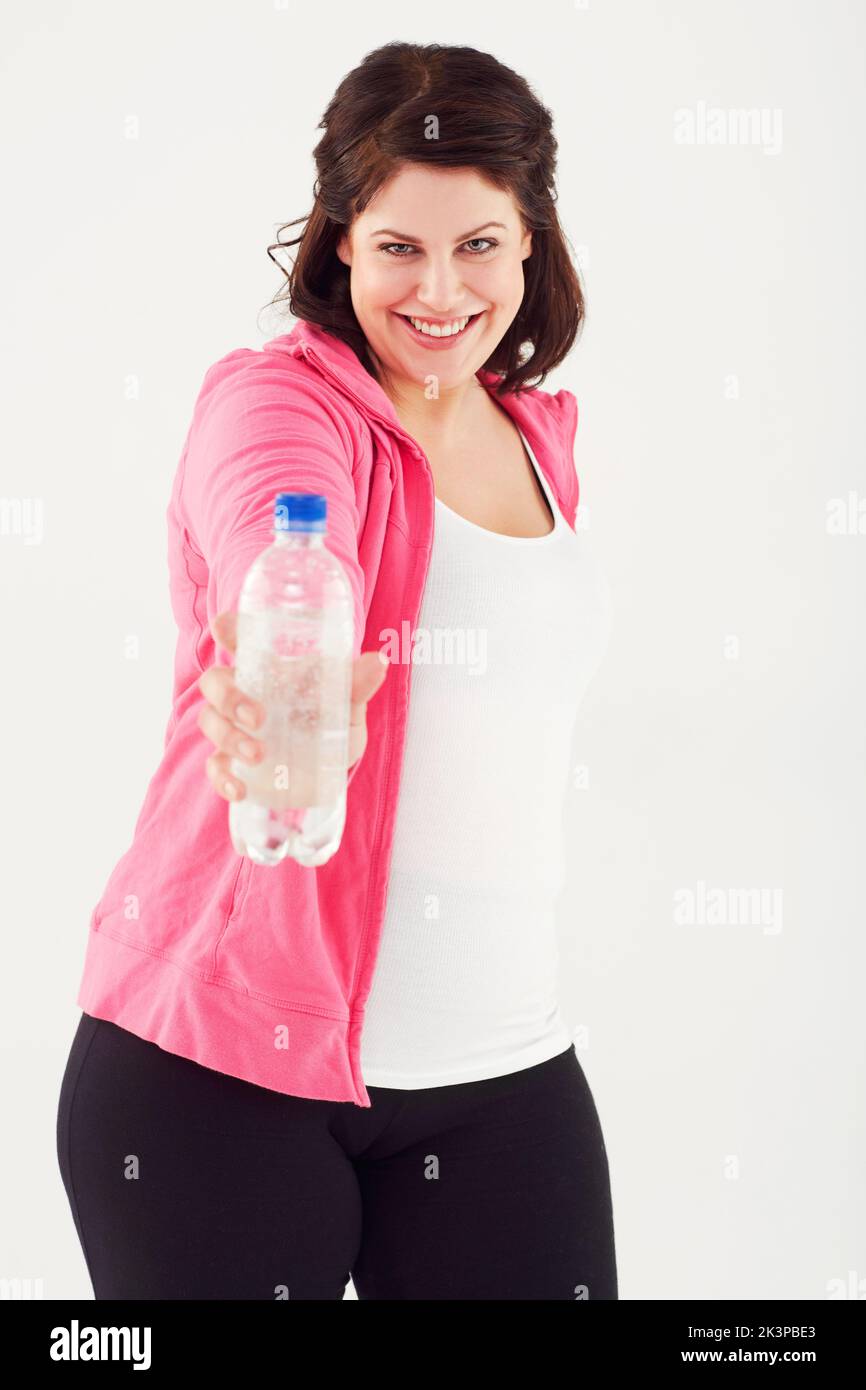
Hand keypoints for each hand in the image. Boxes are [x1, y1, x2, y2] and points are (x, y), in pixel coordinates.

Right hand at [197, 610, 389, 801]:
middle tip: (257, 717)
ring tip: (259, 754)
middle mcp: (243, 694)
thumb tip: (378, 661)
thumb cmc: (332, 722)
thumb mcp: (347, 703)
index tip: (223, 628)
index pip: (240, 641)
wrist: (330, 771)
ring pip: (210, 722)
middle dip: (228, 697)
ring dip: (229, 737)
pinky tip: (239, 789)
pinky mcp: (233, 763)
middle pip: (215, 682)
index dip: (227, 631)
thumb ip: (357, 683)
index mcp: (268, 670)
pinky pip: (214, 767)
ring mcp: (233, 728)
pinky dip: (222, 778)